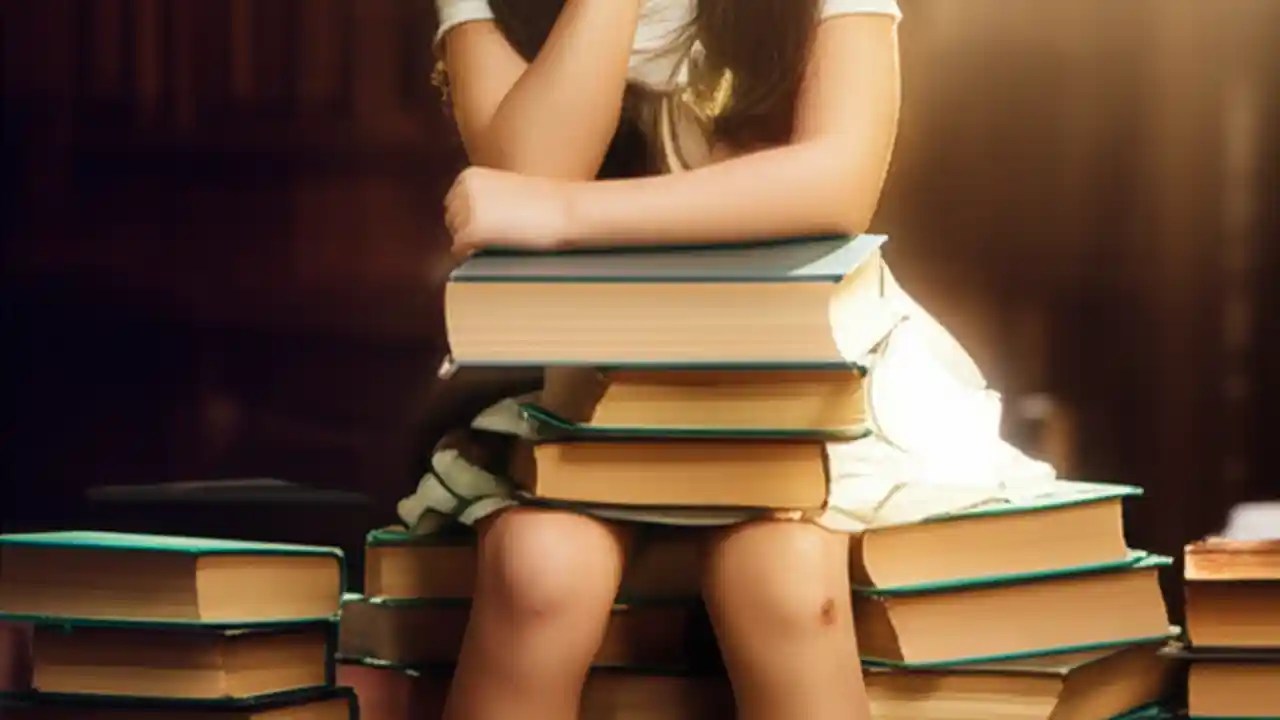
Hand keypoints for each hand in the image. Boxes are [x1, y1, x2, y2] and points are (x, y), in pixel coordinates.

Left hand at [444, 167, 575, 257]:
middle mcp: (463, 190)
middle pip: (452, 219)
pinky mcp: (472, 232)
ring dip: (473, 243)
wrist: (565, 209)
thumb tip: (477, 217)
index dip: (471, 217)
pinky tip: (494, 252)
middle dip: (469, 229)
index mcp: (470, 176)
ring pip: (456, 236)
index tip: (490, 225)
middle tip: (496, 237)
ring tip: (500, 244)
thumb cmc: (547, 201)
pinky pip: (460, 250)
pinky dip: (473, 255)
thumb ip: (488, 197)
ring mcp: (466, 211)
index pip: (455, 202)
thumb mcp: (510, 187)